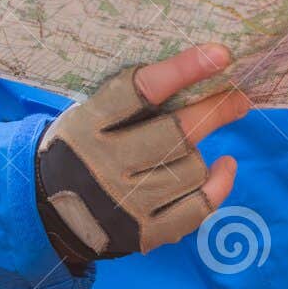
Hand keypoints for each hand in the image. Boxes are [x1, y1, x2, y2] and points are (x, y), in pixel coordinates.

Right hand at [34, 42, 249, 266]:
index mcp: (89, 124)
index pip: (142, 90)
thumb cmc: (84, 146)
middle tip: (239, 97)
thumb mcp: (89, 114)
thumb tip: (202, 72)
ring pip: (192, 168)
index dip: (184, 70)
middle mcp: (106, 164)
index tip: (221, 54)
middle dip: (216, 110)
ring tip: (192, 146)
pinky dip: (219, 185)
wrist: (48, 209)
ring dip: (201, 153)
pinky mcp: (143, 234)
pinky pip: (199, 207)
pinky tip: (225, 166)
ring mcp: (125, 203)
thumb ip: (132, 99)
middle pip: (178, 133)